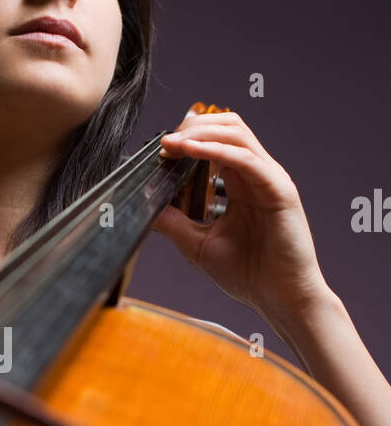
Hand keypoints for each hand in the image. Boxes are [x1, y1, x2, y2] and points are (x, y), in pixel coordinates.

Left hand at [153, 109, 328, 326]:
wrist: (280, 299)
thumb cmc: (248, 275)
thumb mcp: (197, 244)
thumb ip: (174, 222)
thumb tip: (146, 204)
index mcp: (241, 183)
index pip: (216, 141)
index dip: (188, 138)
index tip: (160, 149)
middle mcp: (257, 175)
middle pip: (228, 126)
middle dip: (194, 126)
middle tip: (166, 142)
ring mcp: (270, 179)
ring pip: (237, 134)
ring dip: (201, 133)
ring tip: (173, 144)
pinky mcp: (279, 190)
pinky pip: (246, 159)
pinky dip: (216, 151)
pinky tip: (191, 152)